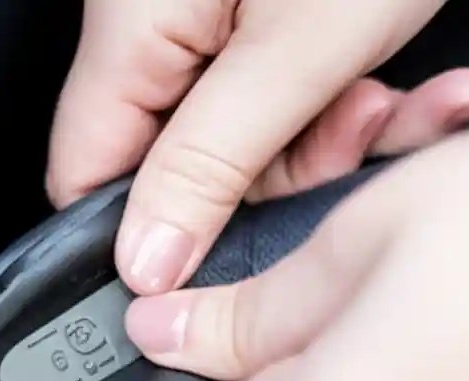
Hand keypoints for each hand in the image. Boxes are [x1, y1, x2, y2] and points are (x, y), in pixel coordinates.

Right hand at [47, 0, 463, 294]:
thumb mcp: (297, 52)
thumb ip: (212, 164)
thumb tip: (145, 257)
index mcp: (130, 30)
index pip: (85, 177)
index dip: (142, 236)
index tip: (208, 267)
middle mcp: (149, 24)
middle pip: (171, 163)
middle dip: (268, 181)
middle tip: (337, 151)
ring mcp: (199, 16)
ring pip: (234, 136)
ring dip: (318, 141)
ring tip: (384, 105)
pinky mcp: (245, 14)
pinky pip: (268, 93)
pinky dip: (330, 103)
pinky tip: (382, 88)